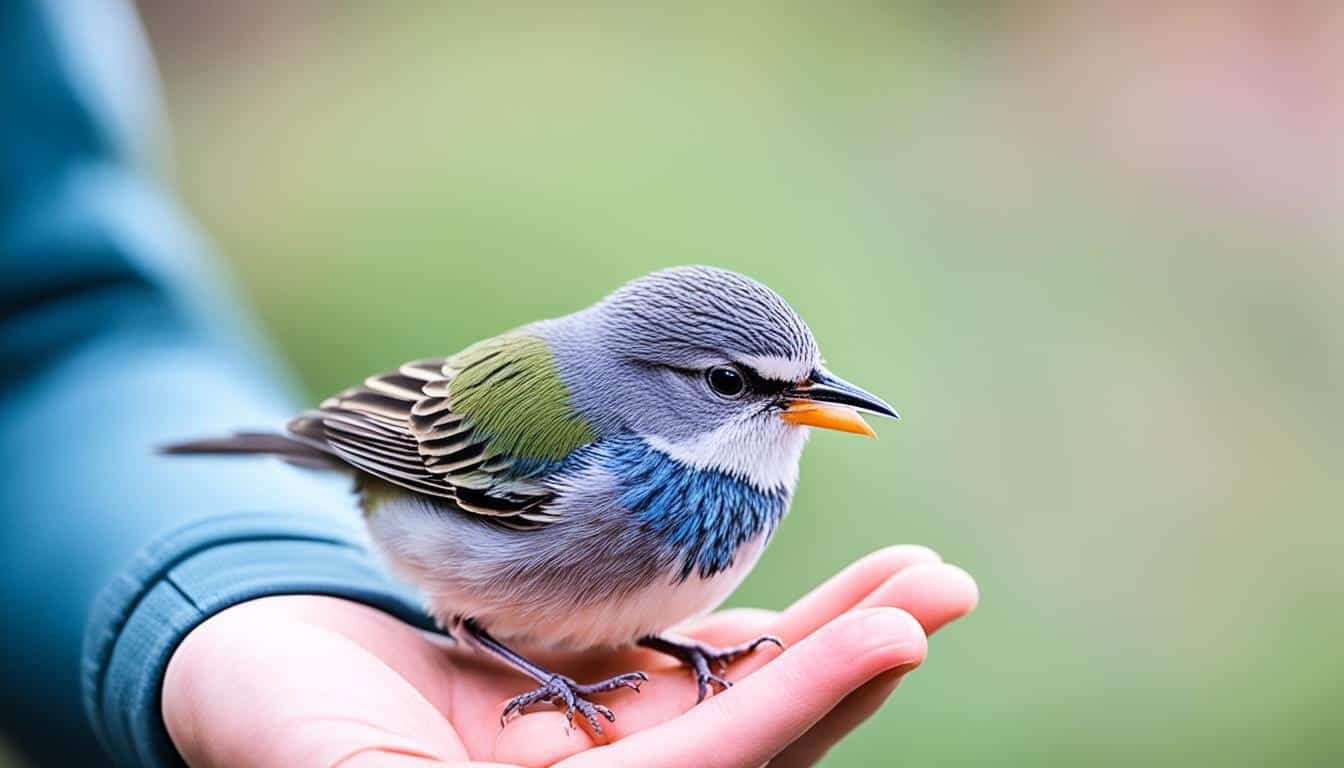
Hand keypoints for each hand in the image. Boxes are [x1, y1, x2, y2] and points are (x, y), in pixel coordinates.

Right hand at [163, 546, 976, 766]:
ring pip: (757, 698)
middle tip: (946, 588)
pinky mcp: (620, 707)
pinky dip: (789, 633)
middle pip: (761, 739)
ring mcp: (624, 751)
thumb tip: (498, 764)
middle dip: (855, 662)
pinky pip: (720, 674)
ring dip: (845, 635)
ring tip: (930, 575)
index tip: (897, 633)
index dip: (802, 704)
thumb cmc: (274, 720)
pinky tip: (851, 601)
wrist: (271, 678)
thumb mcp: (319, 755)